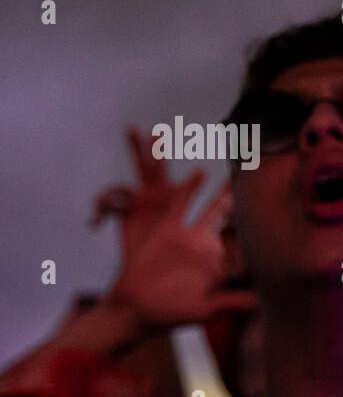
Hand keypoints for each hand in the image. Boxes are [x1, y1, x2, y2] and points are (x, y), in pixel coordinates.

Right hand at [91, 128, 189, 260]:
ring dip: (108, 194)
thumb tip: (194, 188)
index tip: (154, 134)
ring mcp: (138, 203)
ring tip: (99, 208)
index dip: (158, 153)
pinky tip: (93, 223)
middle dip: (137, 148)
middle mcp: (154, 194)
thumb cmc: (176, 252)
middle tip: (131, 129)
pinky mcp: (124, 213)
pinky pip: (106, 205)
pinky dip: (99, 212)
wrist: (158, 267)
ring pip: (120, 188)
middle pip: (144, 166)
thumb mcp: (184, 228)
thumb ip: (184, 205)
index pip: (162, 171)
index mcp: (170, 194)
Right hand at [105, 174, 256, 333]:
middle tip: (270, 181)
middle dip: (253, 205)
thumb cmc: (172, 316)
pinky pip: (180, 205)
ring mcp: (190, 237)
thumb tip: (262, 304)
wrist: (134, 309)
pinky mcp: (167, 231)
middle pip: (237, 223)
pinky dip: (188, 189)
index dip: (266, 234)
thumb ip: (231, 303)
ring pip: (212, 209)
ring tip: (241, 168)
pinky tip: (200, 172)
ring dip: (224, 192)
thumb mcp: (205, 311)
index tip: (285, 218)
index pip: (250, 248)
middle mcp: (210, 249)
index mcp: (224, 267)